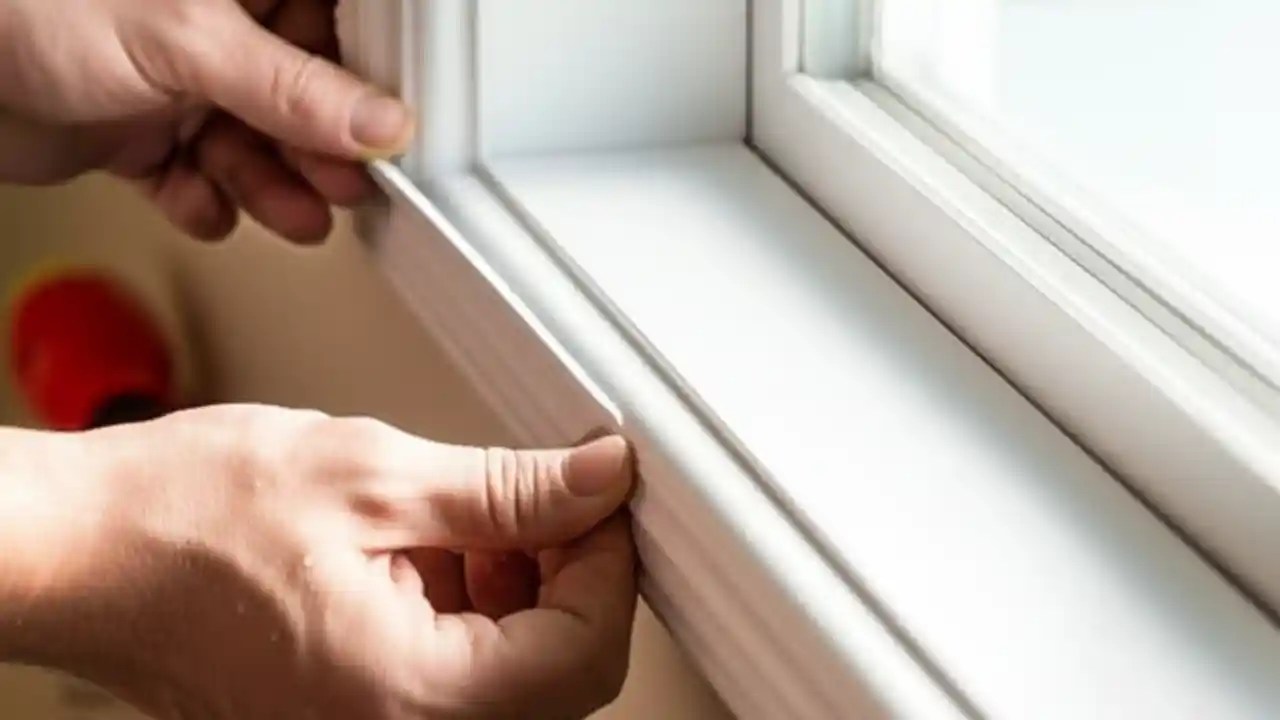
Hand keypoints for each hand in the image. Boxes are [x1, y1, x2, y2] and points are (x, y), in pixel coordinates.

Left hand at [0, 0, 411, 241]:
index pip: (338, 23)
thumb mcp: (186, 42)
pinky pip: (196, 173)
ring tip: (291, 215)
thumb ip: (290, 90)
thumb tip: (379, 125)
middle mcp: (219, 24)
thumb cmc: (29, 5)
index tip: (397, 126)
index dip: (371, 77)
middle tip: (344, 185)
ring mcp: (180, 77)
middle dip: (322, 148)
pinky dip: (203, 199)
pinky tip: (204, 203)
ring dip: (272, 186)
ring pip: (257, 142)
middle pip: (306, 93)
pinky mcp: (143, 127)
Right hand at [0, 406, 636, 718]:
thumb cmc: (179, 520)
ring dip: (517, 595)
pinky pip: (451, 686)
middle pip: (556, 678)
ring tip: (466, 523)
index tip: (600, 499)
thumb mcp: (371, 477)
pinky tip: (428, 554)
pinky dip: (466, 617)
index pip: (585, 654)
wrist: (79, 554)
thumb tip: (597, 483)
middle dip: (565, 578)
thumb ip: (506, 491)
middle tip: (541, 503)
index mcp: (412, 697)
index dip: (609, 563)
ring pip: (509, 681)